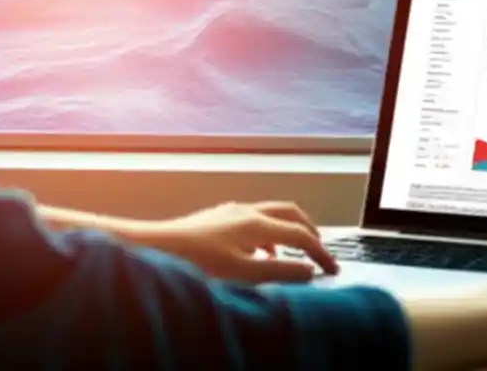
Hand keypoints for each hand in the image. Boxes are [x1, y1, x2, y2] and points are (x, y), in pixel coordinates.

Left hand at [120, 201, 339, 283]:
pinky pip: (253, 220)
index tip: (332, 270)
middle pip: (291, 213)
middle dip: (310, 230)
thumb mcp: (243, 274)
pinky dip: (267, 234)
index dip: (320, 253)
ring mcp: (231, 212)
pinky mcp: (217, 218)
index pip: (301, 235)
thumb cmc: (195, 263)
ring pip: (271, 214)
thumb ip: (279, 272)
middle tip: (320, 250)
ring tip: (291, 255)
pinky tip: (257, 254)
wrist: (154, 248)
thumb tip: (308, 271)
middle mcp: (247, 211)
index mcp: (257, 224)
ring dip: (287, 231)